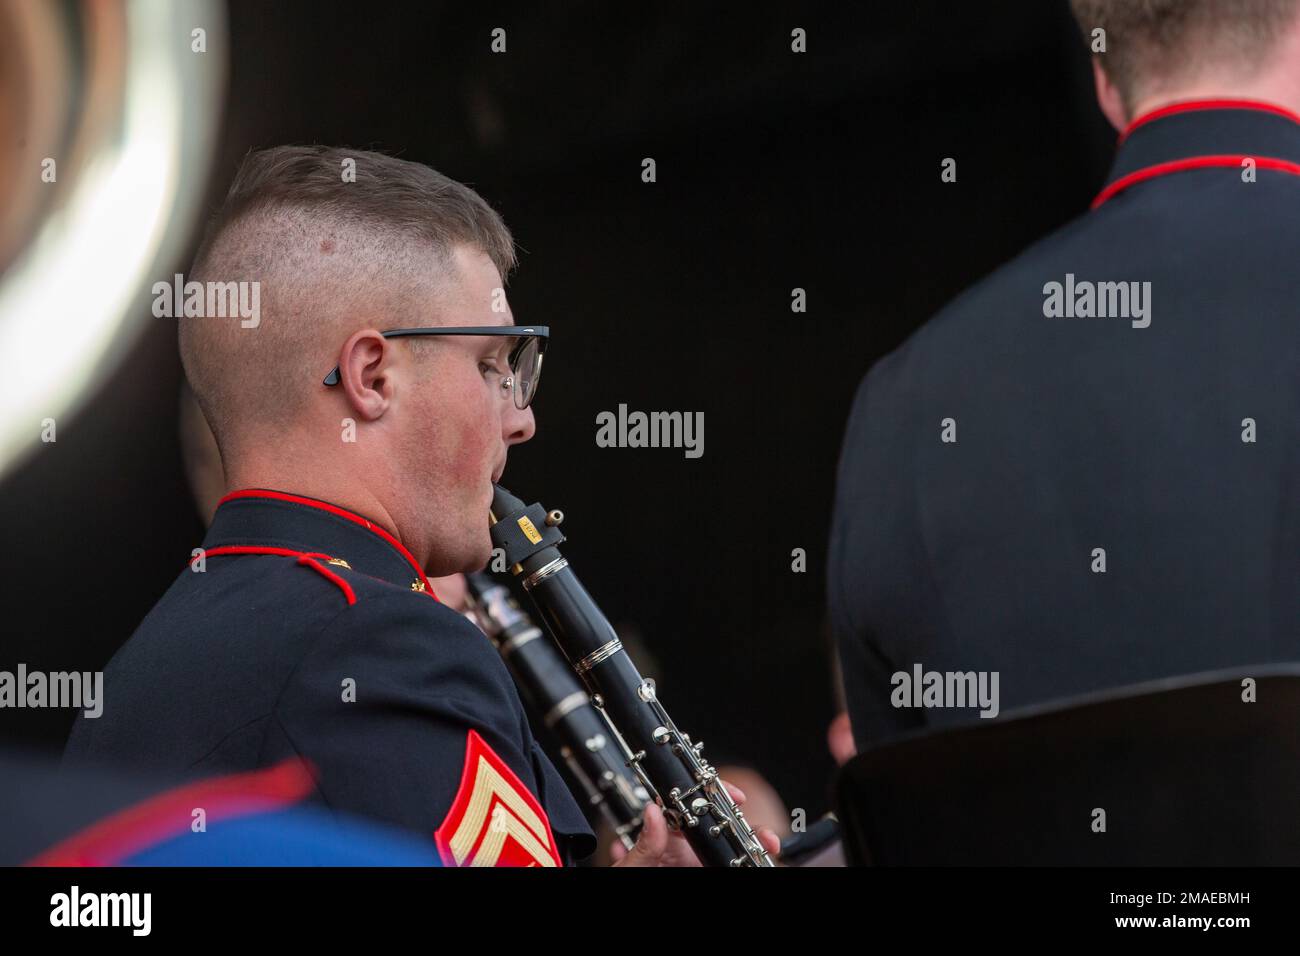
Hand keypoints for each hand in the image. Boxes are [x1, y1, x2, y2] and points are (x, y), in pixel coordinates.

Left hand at [609, 781, 782, 865]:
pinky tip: (758, 862)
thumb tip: (652, 810)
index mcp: (669, 832)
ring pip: (736, 847)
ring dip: (756, 843)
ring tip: (770, 845)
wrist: (636, 903)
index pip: (696, 804)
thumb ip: (645, 842)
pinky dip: (751, 862)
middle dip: (748, 824)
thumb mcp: (635, 862)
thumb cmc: (633, 874)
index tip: (736, 796)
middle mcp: (689, 845)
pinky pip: (734, 865)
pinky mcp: (710, 869)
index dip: (718, 795)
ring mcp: (701, 860)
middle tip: (763, 831)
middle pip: (725, 824)